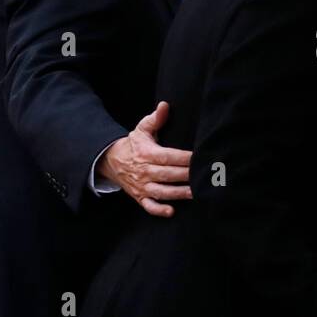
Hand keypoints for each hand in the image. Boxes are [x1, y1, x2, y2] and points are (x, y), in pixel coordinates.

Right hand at [98, 101, 191, 216]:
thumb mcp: (141, 129)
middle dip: (186, 176)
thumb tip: (165, 105)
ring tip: (196, 193)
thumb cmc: (133, 145)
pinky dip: (159, 210)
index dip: (184, 158)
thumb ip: (155, 119)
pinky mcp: (139, 197)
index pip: (169, 156)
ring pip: (162, 192)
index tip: (199, 158)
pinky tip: (171, 211)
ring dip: (179, 194)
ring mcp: (142, 186)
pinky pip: (149, 206)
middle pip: (168, 175)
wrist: (111, 161)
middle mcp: (145, 171)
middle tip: (204, 176)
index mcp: (147, 154)